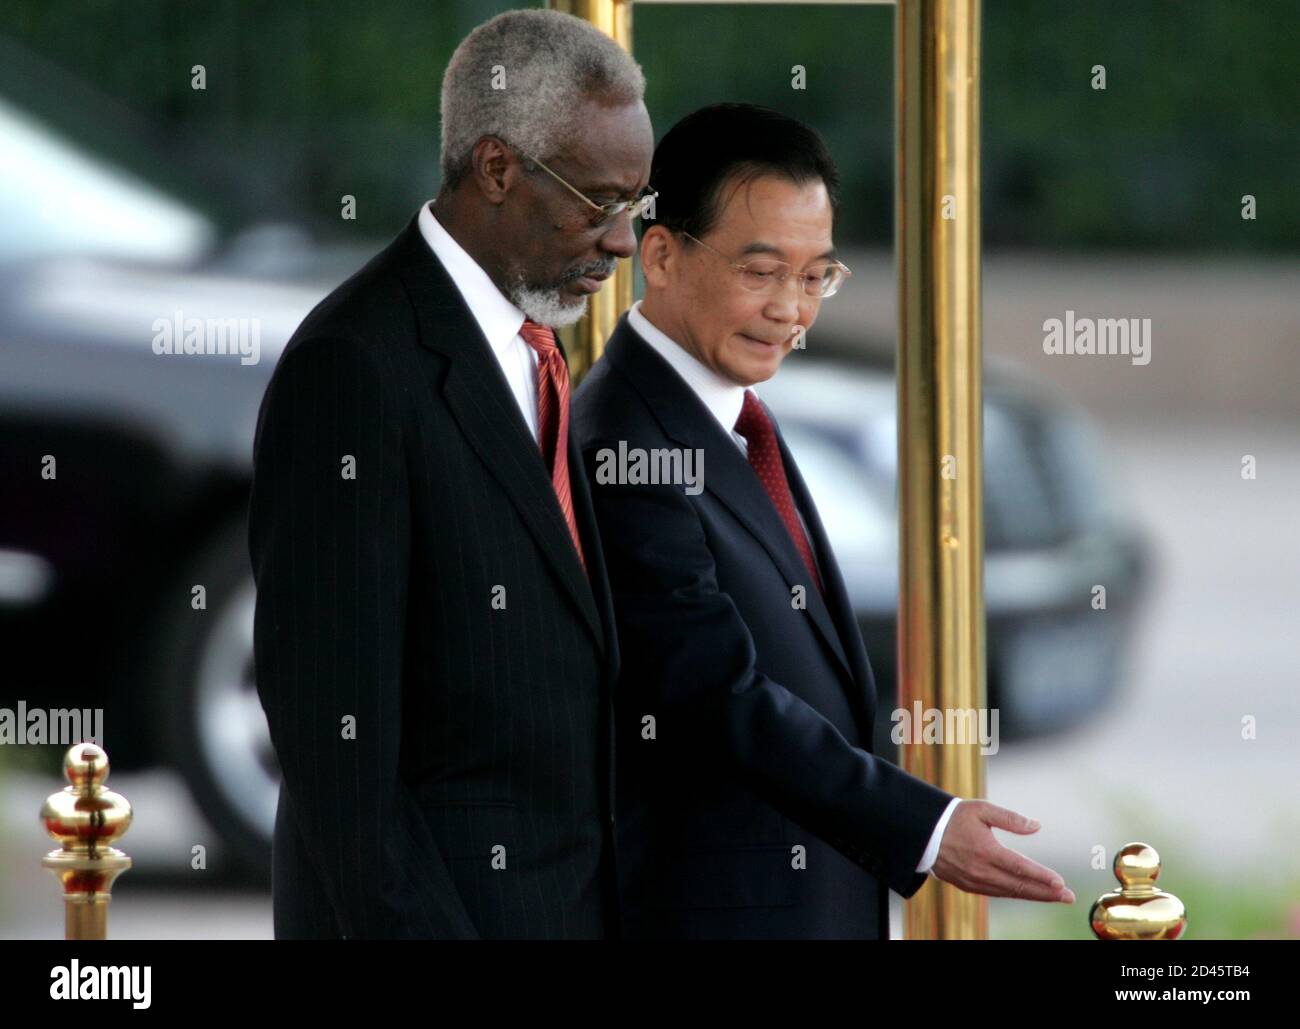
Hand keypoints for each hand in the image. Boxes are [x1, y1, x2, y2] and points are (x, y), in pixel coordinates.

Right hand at [930, 800, 1074, 902]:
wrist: (924, 834)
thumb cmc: (955, 818)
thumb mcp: (981, 809)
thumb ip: (1010, 818)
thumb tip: (1037, 826)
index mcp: (985, 851)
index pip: (1020, 868)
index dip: (1042, 876)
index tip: (1061, 883)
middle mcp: (981, 870)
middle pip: (1019, 886)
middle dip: (1047, 893)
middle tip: (1068, 897)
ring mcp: (974, 881)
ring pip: (1010, 893)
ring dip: (1035, 895)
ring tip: (1056, 896)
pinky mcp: (969, 886)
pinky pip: (998, 893)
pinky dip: (1016, 894)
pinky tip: (1029, 893)